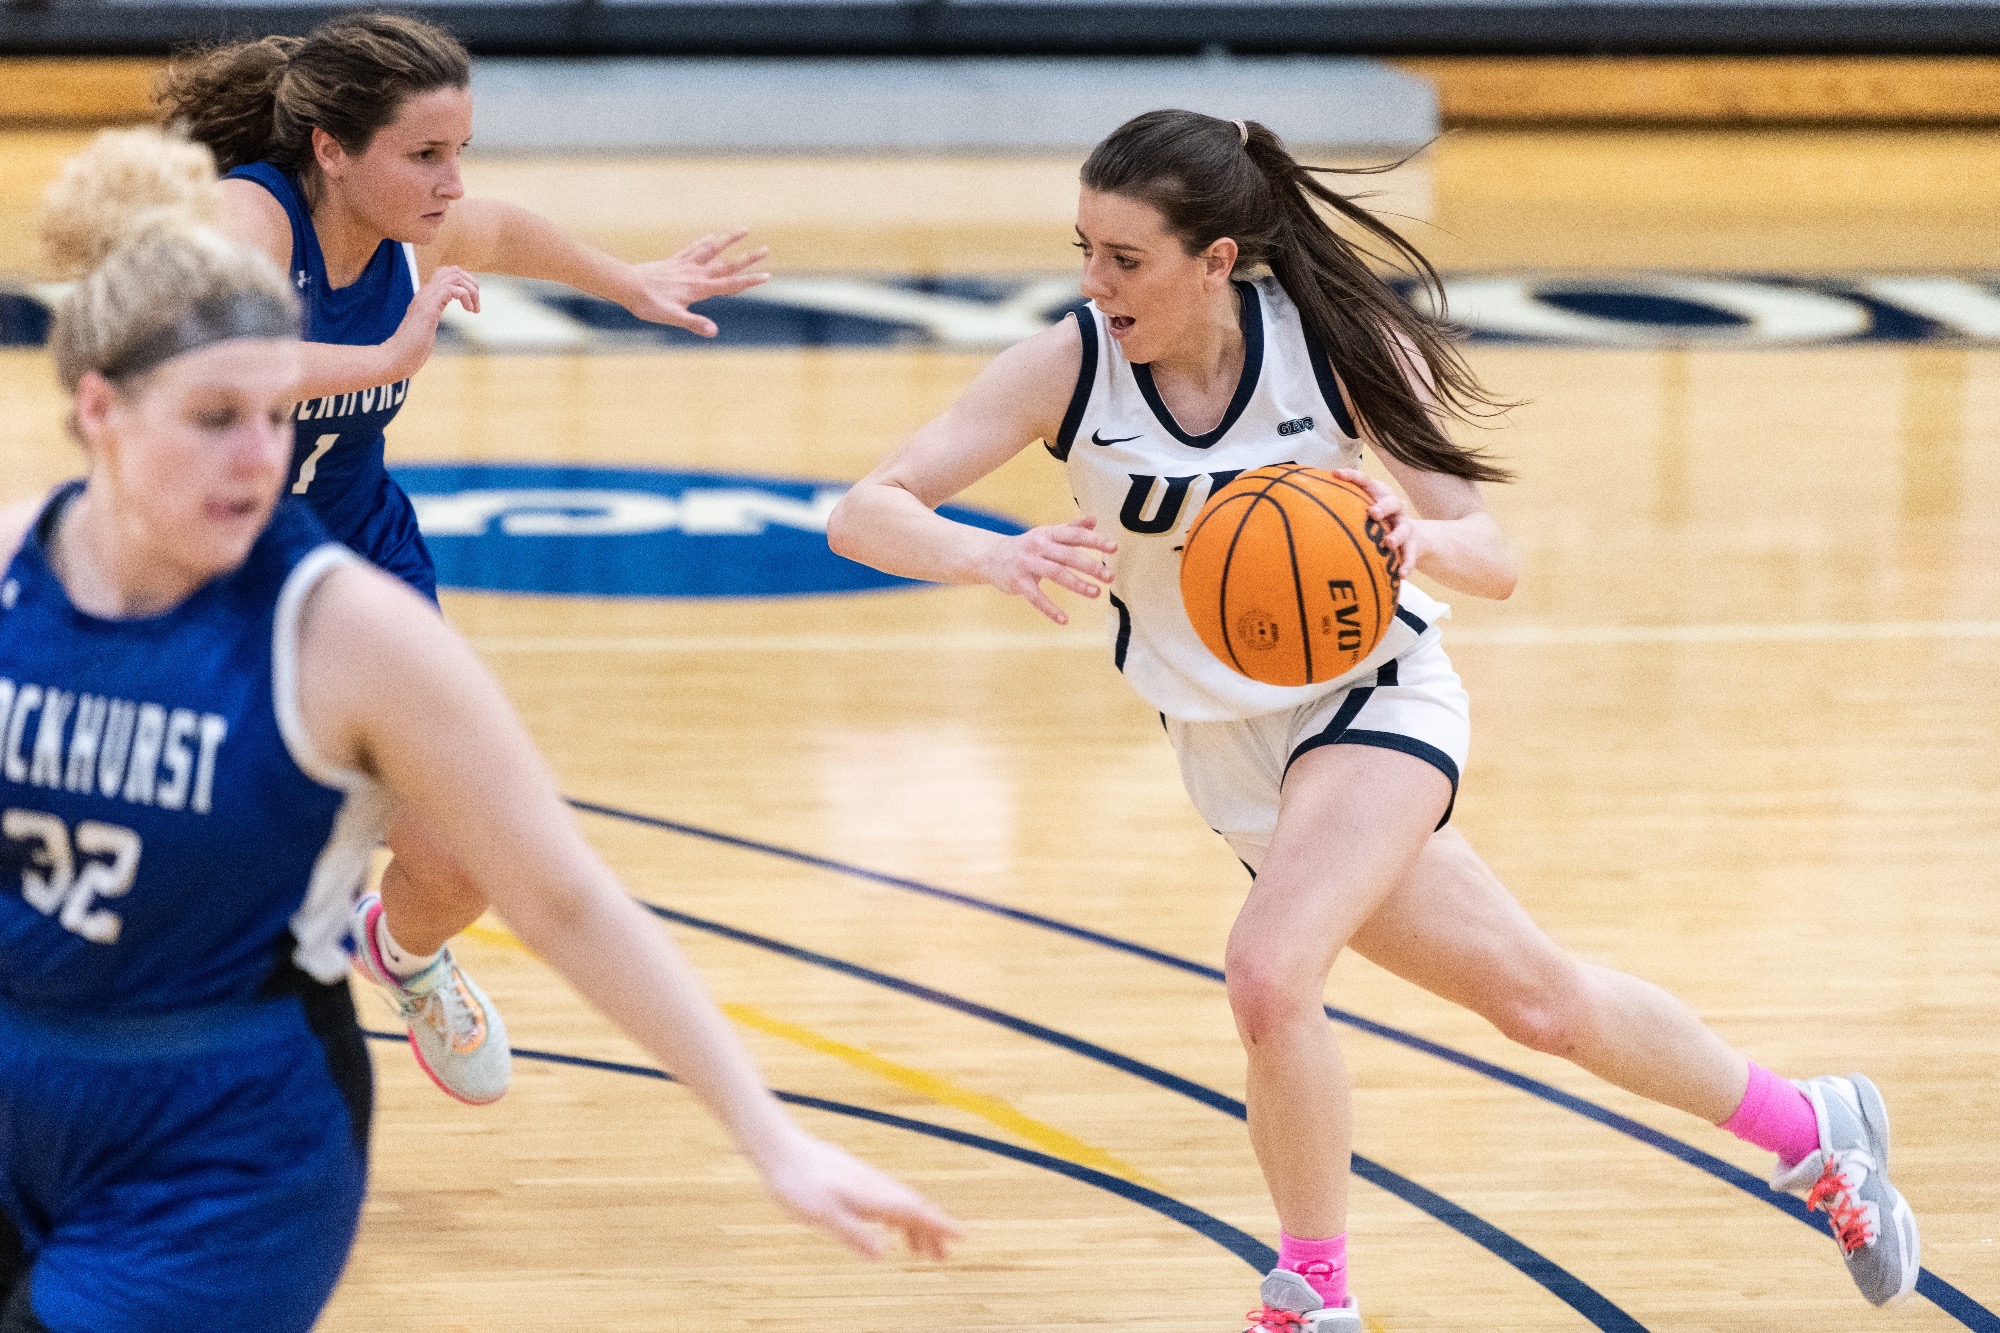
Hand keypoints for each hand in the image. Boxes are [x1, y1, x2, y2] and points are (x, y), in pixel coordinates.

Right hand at [386, 265, 479, 378]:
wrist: (397, 358)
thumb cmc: (412, 349)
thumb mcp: (427, 329)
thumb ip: (432, 319)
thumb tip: (435, 322)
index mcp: (426, 297)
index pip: (446, 274)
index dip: (464, 284)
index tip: (472, 304)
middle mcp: (425, 294)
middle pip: (452, 270)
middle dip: (471, 283)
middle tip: (476, 304)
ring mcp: (425, 299)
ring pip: (453, 276)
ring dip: (470, 290)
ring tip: (474, 309)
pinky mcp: (428, 308)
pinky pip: (450, 289)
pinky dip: (465, 296)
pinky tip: (468, 311)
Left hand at [620, 229, 770, 337]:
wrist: (627, 285)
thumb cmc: (648, 304)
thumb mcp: (672, 317)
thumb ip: (694, 323)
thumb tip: (714, 332)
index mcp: (699, 288)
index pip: (730, 285)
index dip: (749, 281)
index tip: (767, 275)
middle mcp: (696, 273)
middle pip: (727, 265)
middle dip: (748, 258)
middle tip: (766, 248)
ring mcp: (686, 265)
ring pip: (712, 249)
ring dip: (729, 240)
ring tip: (744, 229)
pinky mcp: (675, 261)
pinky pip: (694, 249)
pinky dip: (704, 242)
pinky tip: (711, 236)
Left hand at [759, 1131, 961, 1260]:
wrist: (779, 1147)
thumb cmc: (797, 1182)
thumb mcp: (821, 1215)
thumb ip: (853, 1234)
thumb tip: (884, 1254)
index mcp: (871, 1196)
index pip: (913, 1212)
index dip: (938, 1225)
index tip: (962, 1236)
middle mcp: (874, 1186)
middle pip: (912, 1209)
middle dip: (932, 1231)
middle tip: (944, 1256)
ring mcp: (865, 1180)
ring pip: (900, 1204)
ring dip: (915, 1226)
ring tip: (921, 1250)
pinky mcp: (854, 1179)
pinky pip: (886, 1200)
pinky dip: (897, 1217)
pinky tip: (890, 1227)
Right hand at [972, 515, 1117, 624]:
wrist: (991, 557)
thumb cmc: (1027, 546)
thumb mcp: (1047, 534)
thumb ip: (1071, 528)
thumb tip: (1094, 520)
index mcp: (1048, 534)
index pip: (1075, 535)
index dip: (1095, 540)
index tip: (1114, 547)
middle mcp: (1038, 546)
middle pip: (1068, 555)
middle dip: (1090, 566)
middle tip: (1109, 576)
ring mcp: (1027, 564)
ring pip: (1056, 574)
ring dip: (1077, 584)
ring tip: (1096, 593)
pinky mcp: (1018, 582)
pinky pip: (1036, 597)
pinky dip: (1050, 609)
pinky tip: (1064, 620)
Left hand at [1331, 468, 1424, 575]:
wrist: (1415, 537)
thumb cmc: (1378, 521)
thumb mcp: (1363, 509)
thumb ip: (1342, 507)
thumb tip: (1304, 502)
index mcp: (1380, 495)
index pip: (1366, 481)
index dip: (1352, 476)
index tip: (1335, 474)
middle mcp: (1395, 508)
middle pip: (1392, 502)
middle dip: (1383, 506)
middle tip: (1372, 513)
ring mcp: (1405, 526)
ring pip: (1404, 528)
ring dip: (1397, 535)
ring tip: (1389, 544)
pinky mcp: (1413, 545)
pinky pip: (1410, 554)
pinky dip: (1407, 563)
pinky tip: (1401, 575)